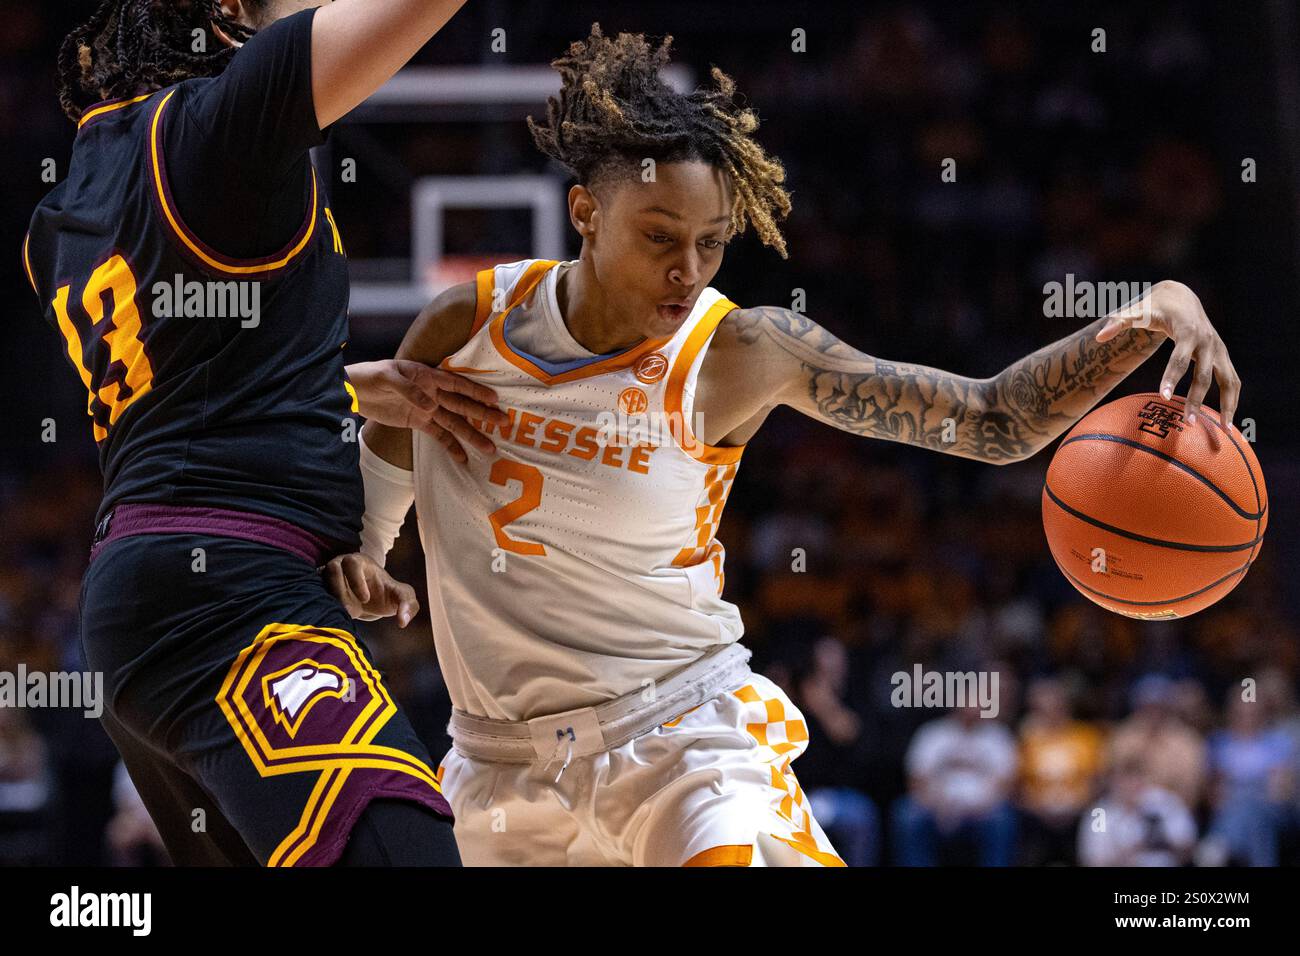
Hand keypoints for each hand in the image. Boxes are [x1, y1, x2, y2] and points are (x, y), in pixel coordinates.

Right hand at [323, 552, 419, 625]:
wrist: (371, 603)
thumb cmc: (388, 595)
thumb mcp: (403, 596)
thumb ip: (409, 605)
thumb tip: (403, 622)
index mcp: (361, 563)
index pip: (351, 562)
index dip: (356, 580)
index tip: (366, 599)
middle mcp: (341, 567)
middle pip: (331, 568)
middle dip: (339, 589)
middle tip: (351, 611)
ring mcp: (327, 580)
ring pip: (319, 583)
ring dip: (330, 600)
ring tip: (344, 616)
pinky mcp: (320, 593)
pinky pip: (311, 595)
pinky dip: (318, 605)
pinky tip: (330, 618)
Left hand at [345, 359, 509, 462]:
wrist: (353, 391)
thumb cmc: (371, 376)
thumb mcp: (387, 377)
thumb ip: (409, 390)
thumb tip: (431, 405)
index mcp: (427, 376)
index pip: (456, 384)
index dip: (475, 391)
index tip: (494, 399)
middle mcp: (432, 393)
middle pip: (461, 405)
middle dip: (483, 414)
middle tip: (503, 423)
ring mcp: (427, 409)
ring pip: (455, 423)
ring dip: (472, 435)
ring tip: (490, 447)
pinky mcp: (419, 423)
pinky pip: (438, 435)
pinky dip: (451, 447)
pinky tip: (463, 458)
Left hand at [1095, 280, 1240, 428]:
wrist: (1182, 297)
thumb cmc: (1156, 307)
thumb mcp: (1137, 311)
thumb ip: (1119, 322)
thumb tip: (1099, 336)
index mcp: (1188, 331)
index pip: (1180, 358)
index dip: (1172, 377)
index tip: (1164, 397)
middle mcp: (1208, 341)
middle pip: (1204, 374)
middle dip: (1196, 399)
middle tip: (1187, 423)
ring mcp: (1219, 349)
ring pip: (1228, 379)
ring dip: (1227, 404)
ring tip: (1224, 431)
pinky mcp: (1223, 356)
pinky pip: (1231, 380)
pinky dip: (1233, 399)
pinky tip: (1227, 421)